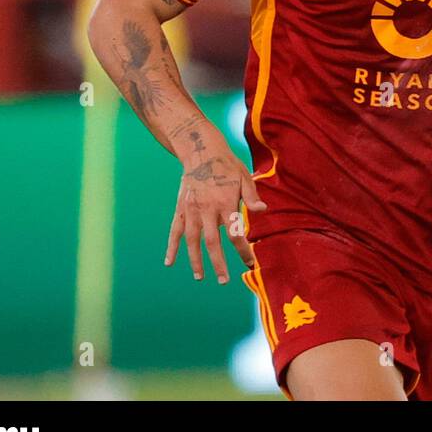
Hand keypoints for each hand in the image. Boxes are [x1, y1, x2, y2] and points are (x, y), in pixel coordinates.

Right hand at [164, 148, 266, 283]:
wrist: (200, 150)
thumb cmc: (227, 165)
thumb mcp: (244, 177)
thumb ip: (251, 196)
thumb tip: (263, 211)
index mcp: (225, 203)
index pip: (235, 233)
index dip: (242, 250)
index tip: (249, 263)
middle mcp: (206, 209)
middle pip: (212, 242)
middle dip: (218, 263)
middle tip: (223, 281)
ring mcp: (191, 210)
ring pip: (191, 240)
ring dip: (195, 260)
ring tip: (200, 277)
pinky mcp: (180, 209)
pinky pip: (174, 231)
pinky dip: (171, 247)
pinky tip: (169, 262)